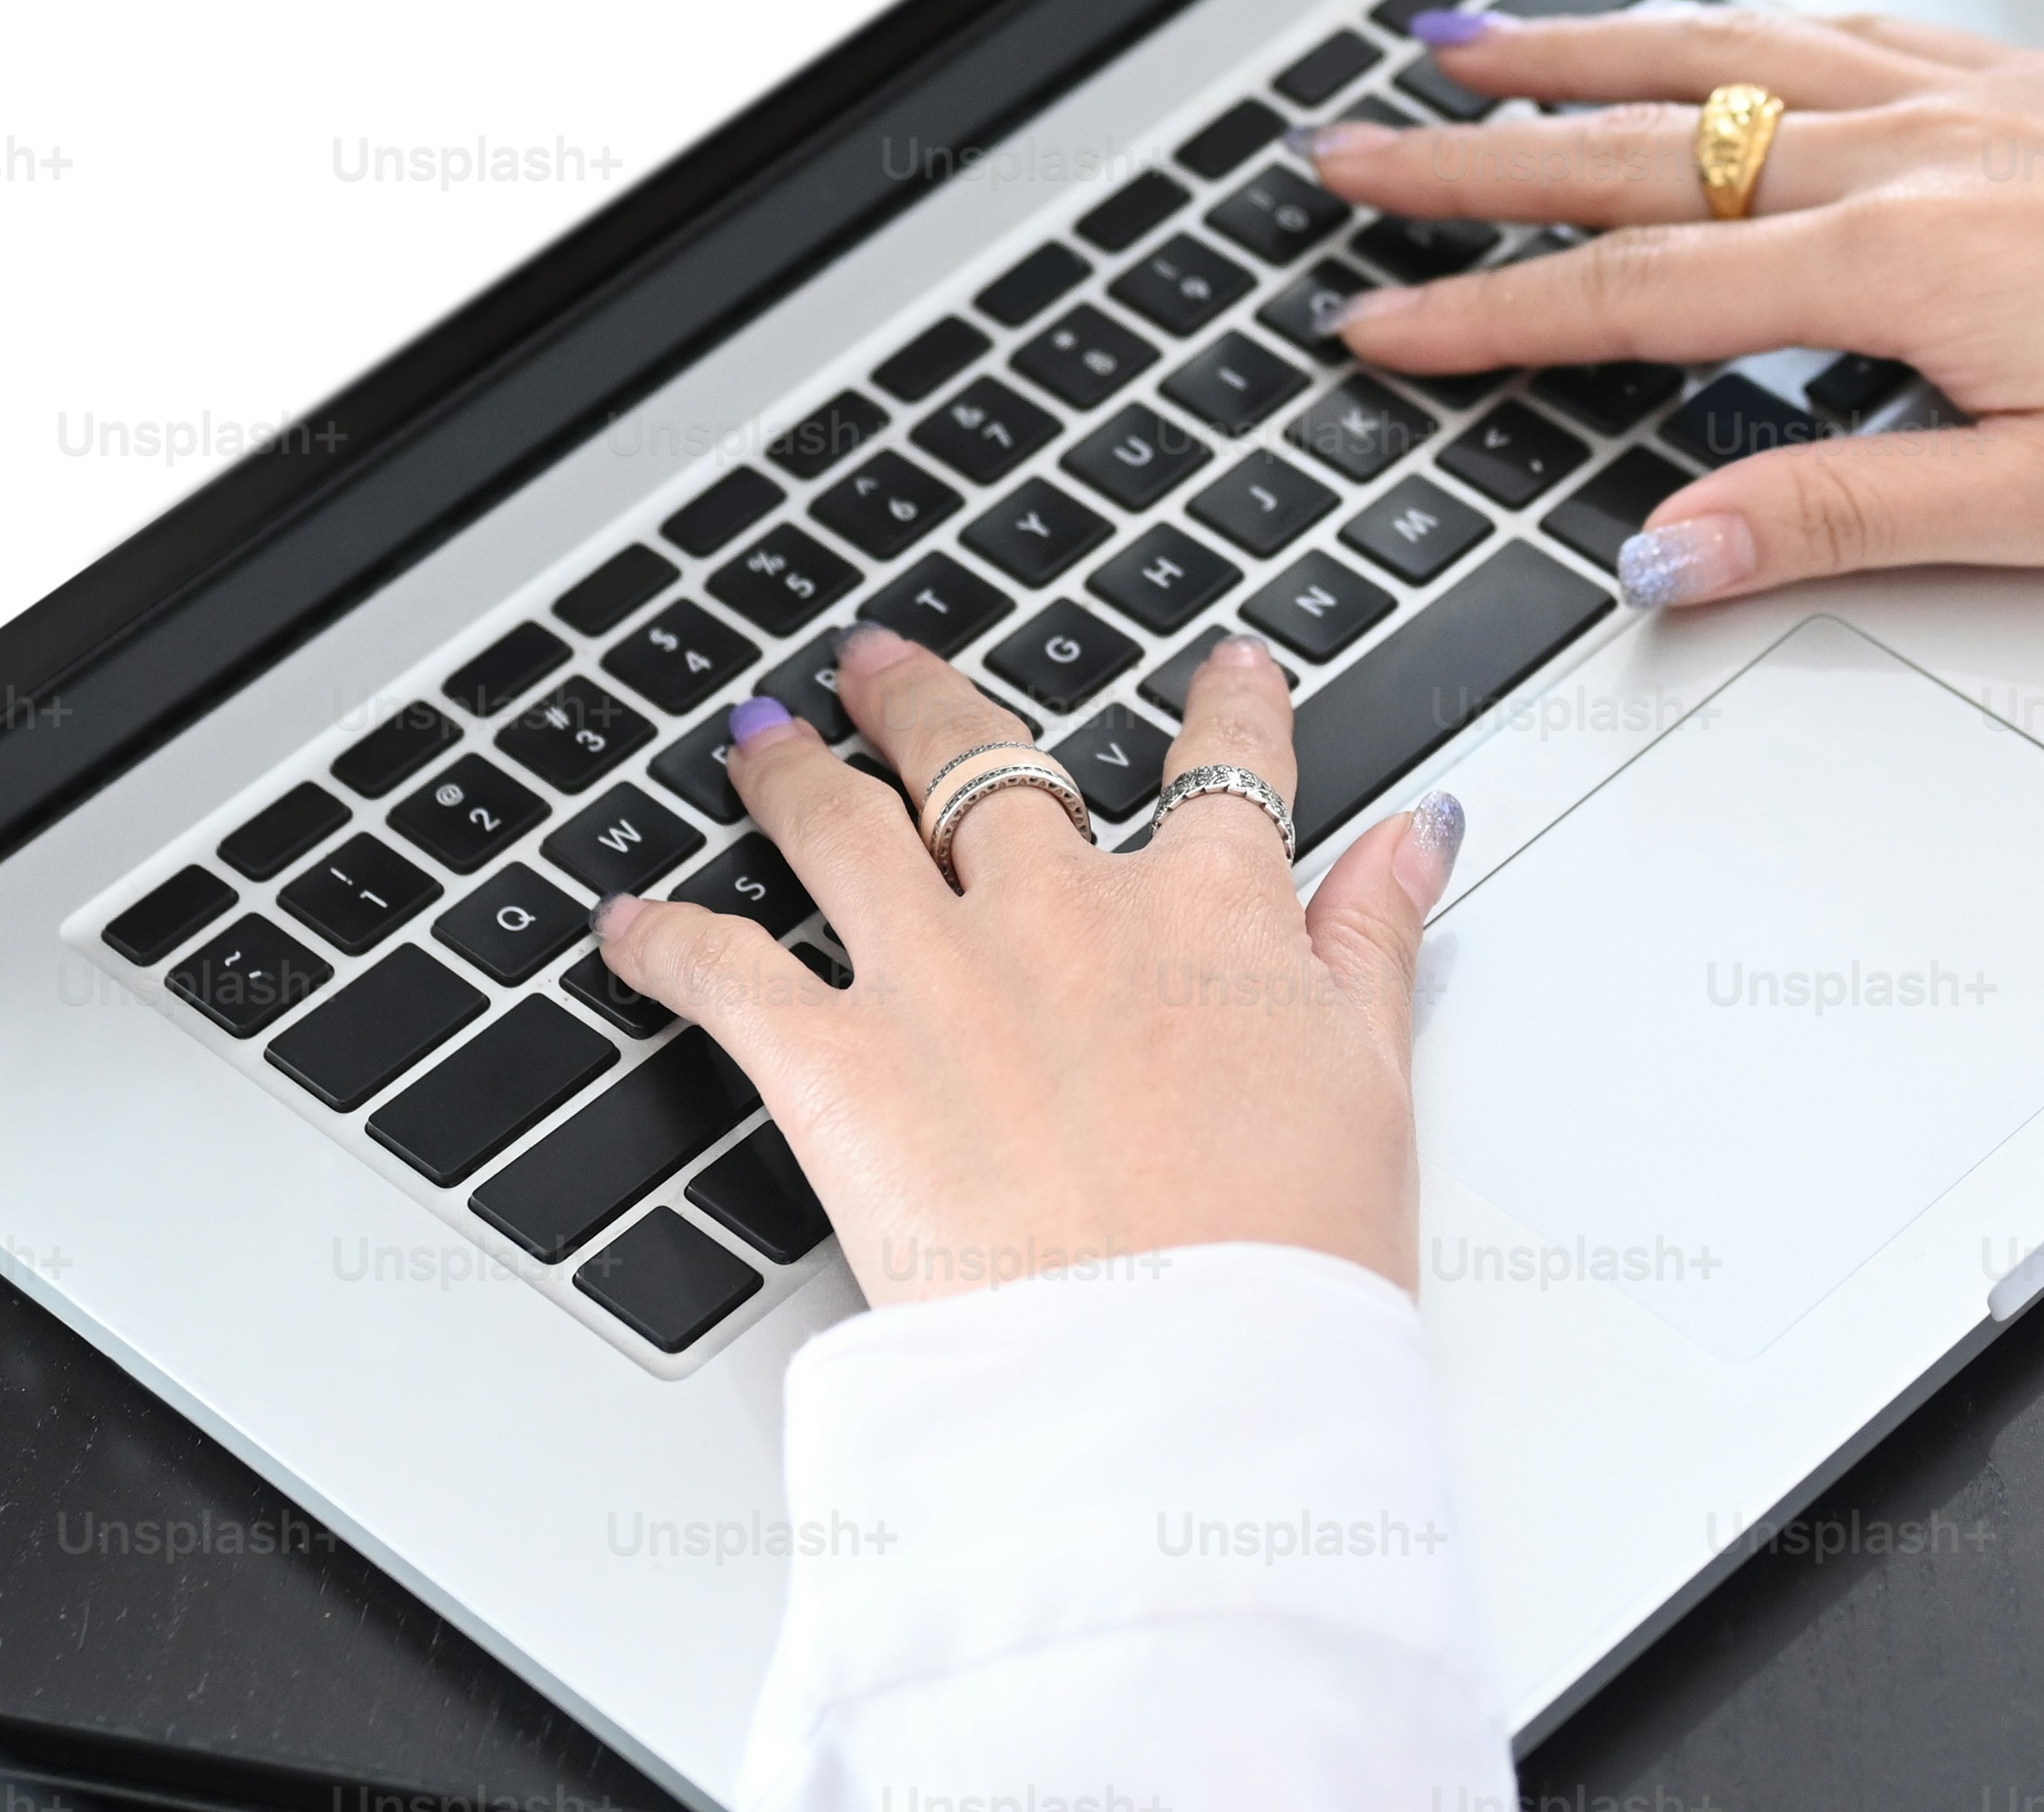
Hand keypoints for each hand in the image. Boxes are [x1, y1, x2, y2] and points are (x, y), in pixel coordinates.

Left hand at [591, 623, 1456, 1302]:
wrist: (1180, 1378)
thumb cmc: (1286, 1260)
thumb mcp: (1373, 1084)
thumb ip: (1376, 940)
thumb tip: (1417, 835)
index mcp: (1209, 914)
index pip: (1226, 768)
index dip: (1229, 707)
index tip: (1227, 670)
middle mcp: (1062, 912)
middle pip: (985, 768)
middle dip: (927, 703)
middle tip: (883, 666)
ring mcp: (940, 977)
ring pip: (841, 829)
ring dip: (789, 775)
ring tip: (758, 737)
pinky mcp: (835, 1067)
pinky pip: (722, 971)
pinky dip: (663, 940)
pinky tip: (626, 923)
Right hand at [1306, 3, 2043, 608]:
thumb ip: (1840, 515)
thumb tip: (1670, 550)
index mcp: (1902, 265)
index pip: (1639, 297)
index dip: (1488, 315)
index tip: (1377, 317)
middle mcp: (1917, 150)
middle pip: (1642, 149)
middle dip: (1474, 160)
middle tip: (1346, 159)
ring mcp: (1972, 94)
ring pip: (1721, 55)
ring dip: (1575, 53)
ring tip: (1459, 53)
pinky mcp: (2031, 75)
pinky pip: (1832, 26)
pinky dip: (1727, 19)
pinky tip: (1694, 24)